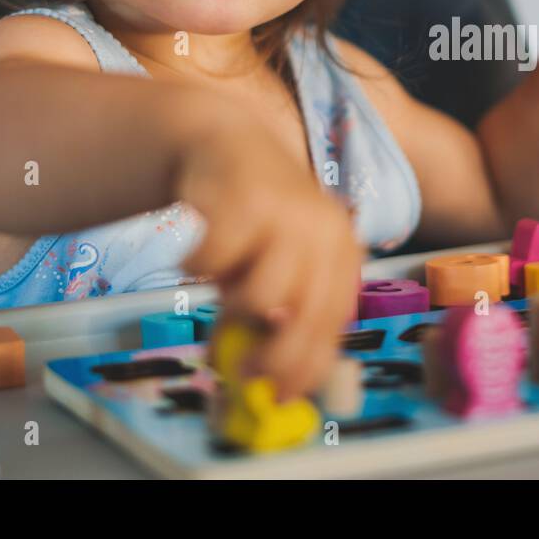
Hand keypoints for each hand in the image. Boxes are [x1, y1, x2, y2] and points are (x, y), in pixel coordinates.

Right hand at [175, 121, 362, 401]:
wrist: (226, 143)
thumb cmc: (256, 219)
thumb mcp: (278, 264)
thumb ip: (277, 312)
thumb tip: (258, 376)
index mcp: (343, 252)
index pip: (334, 323)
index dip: (307, 367)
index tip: (280, 396)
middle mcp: (327, 232)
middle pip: (305, 317)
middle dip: (271, 357)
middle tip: (238, 371)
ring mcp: (290, 214)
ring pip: (260, 296)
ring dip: (230, 302)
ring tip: (222, 283)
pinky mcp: (246, 199)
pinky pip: (212, 263)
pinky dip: (195, 267)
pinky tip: (195, 252)